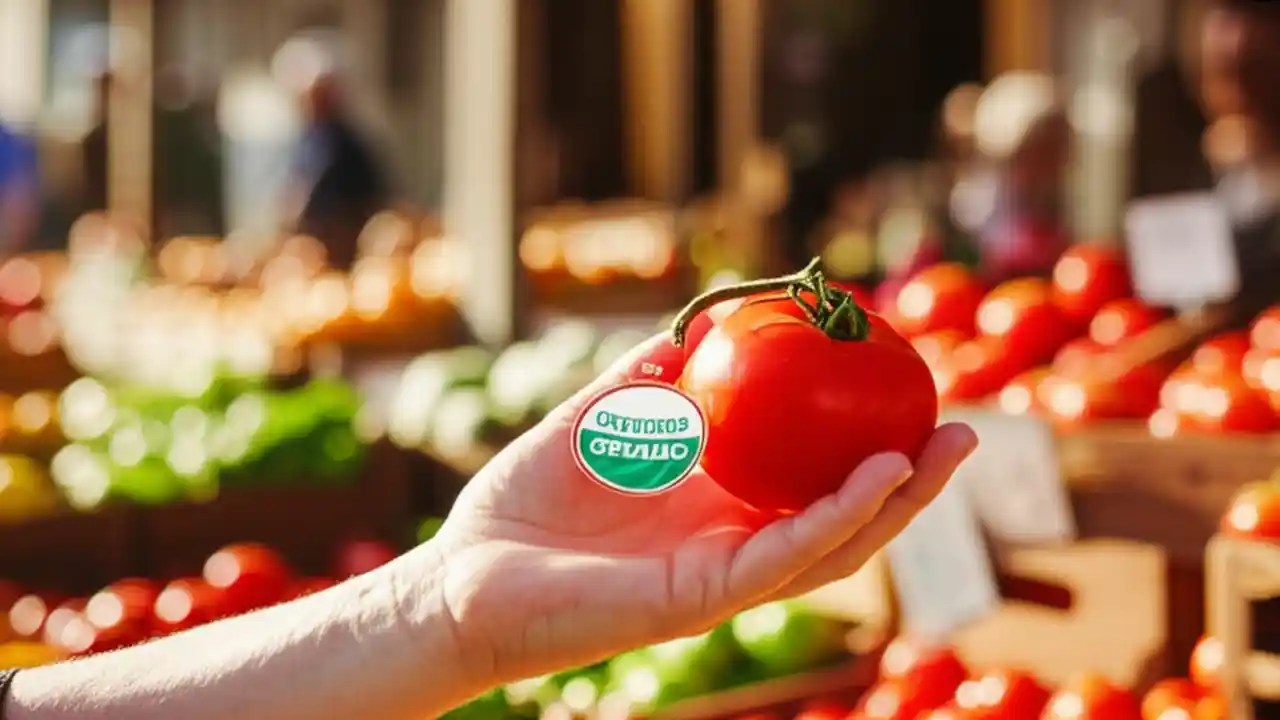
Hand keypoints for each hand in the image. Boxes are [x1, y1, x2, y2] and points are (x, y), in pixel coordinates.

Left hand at [392, 333, 977, 689]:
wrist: (462, 577)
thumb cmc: (523, 506)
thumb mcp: (597, 421)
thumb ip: (645, 379)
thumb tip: (693, 326)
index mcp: (714, 509)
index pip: (812, 482)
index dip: (865, 445)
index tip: (905, 391)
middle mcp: (731, 545)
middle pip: (845, 518)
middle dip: (911, 480)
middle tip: (963, 427)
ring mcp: (721, 577)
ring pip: (834, 545)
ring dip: (897, 501)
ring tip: (945, 449)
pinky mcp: (700, 599)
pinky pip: (784, 557)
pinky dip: (836, 517)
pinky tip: (879, 477)